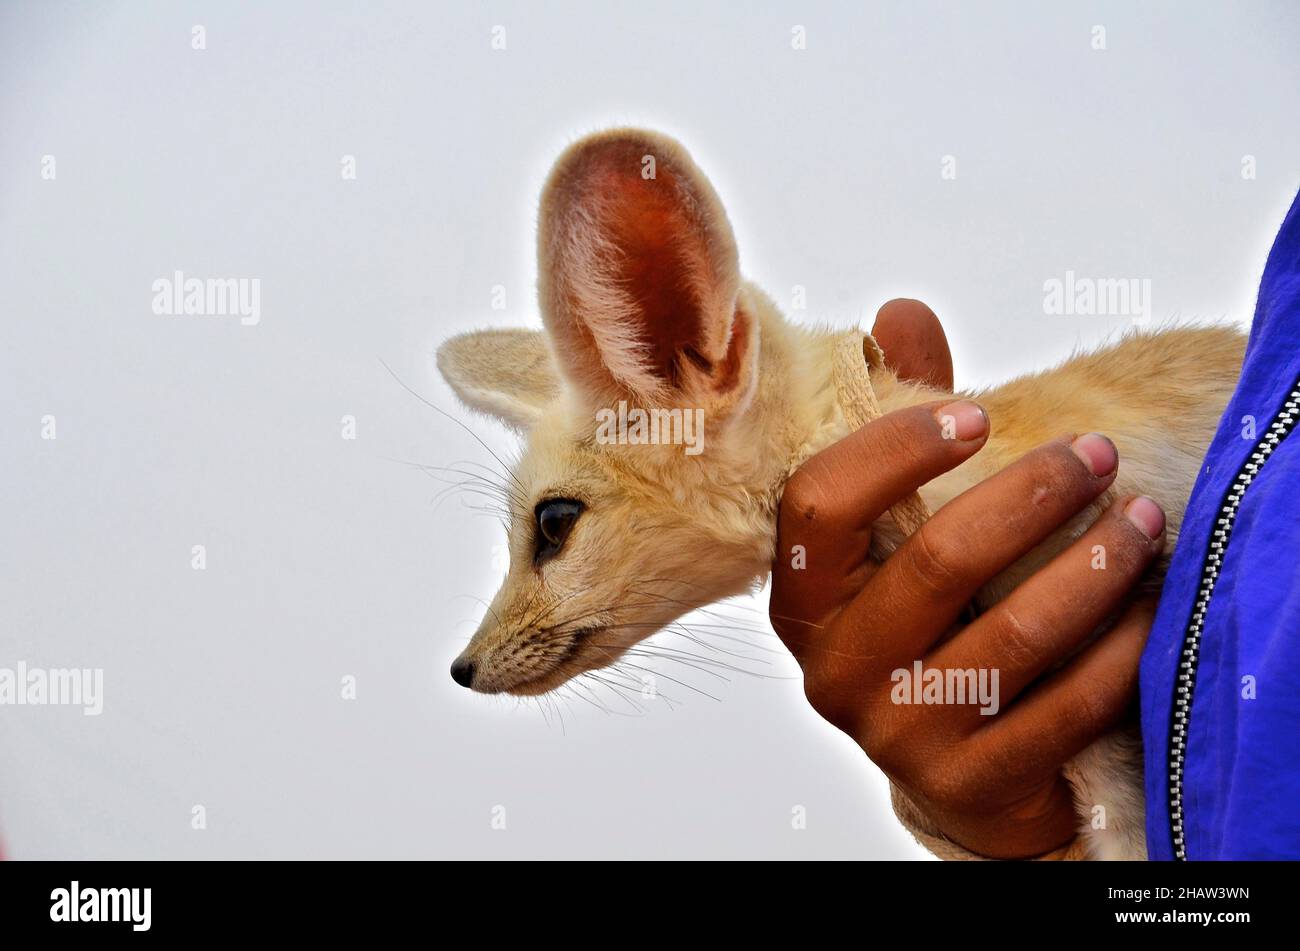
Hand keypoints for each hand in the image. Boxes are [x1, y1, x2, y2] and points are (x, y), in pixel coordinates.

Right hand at [769, 300, 1163, 858]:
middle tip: (1098, 453)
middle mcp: (835, 671)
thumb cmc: (931, 627)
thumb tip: (901, 312)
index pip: (820, 507)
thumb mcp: (901, 536)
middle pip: (935, 563)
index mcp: (803, 600)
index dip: (894, 449)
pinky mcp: (970, 786)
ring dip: (1094, 566)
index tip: (975, 413)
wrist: (959, 770)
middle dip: (1032, 494)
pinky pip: (1065, 706)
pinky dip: (1120, 647)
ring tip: (1143, 519)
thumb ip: (901, 431)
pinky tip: (1148, 602)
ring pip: (1012, 635)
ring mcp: (899, 736)